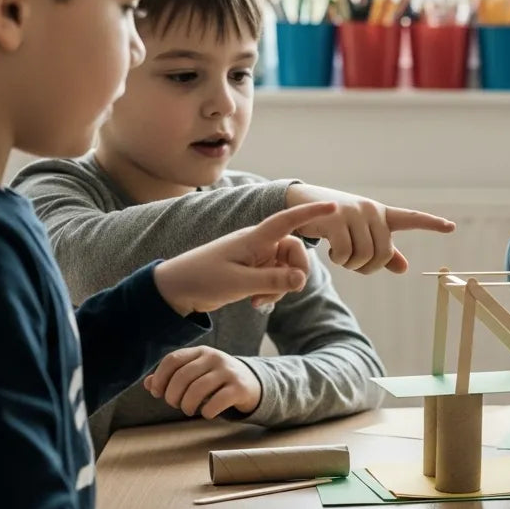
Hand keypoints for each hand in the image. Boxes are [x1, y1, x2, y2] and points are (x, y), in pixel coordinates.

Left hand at [143, 347, 261, 418]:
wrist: (252, 384)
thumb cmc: (216, 381)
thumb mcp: (196, 374)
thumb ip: (172, 377)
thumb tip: (147, 384)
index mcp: (201, 352)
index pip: (172, 360)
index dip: (159, 378)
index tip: (157, 393)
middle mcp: (215, 358)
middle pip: (182, 376)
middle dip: (173, 396)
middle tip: (176, 405)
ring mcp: (229, 372)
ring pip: (197, 390)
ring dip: (187, 405)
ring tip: (189, 410)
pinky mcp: (240, 388)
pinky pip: (216, 402)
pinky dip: (206, 412)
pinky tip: (207, 413)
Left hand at [154, 202, 335, 315]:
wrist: (176, 289)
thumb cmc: (203, 279)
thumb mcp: (239, 282)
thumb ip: (272, 280)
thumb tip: (302, 279)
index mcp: (254, 239)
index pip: (288, 221)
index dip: (311, 213)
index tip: (333, 206)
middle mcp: (259, 244)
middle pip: (295, 252)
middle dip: (295, 273)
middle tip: (284, 292)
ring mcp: (257, 257)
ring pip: (287, 269)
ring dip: (280, 287)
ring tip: (259, 301)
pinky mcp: (253, 270)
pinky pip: (276, 279)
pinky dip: (272, 291)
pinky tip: (256, 302)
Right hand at [286, 184, 455, 273]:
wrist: (301, 204)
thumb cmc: (336, 223)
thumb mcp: (360, 235)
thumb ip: (382, 252)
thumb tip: (404, 269)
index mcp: (382, 215)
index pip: (411, 218)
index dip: (431, 224)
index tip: (451, 227)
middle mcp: (372, 211)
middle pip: (384, 253)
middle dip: (369, 268)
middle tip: (355, 265)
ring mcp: (354, 212)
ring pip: (364, 256)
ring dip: (352, 266)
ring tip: (341, 256)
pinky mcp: (335, 218)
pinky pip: (345, 253)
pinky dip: (339, 261)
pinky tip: (331, 252)